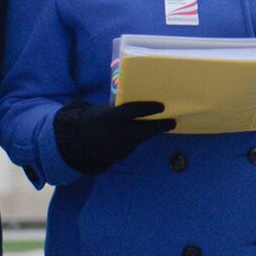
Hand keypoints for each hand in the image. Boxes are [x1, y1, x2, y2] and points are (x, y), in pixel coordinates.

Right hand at [53, 100, 175, 175]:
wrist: (82, 141)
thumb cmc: (100, 119)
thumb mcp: (108, 111)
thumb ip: (123, 109)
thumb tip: (146, 100)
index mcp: (111, 117)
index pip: (132, 112)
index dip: (147, 108)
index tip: (161, 106)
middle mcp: (116, 133)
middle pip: (143, 130)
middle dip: (159, 126)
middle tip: (173, 121)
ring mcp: (119, 146)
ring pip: (141, 138)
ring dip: (152, 131)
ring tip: (164, 124)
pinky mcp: (121, 155)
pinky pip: (135, 144)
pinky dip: (140, 139)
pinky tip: (141, 134)